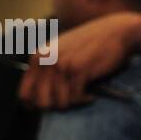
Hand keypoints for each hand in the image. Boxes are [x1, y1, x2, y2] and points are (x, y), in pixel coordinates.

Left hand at [17, 12, 140, 110]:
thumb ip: (46, 71)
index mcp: (37, 57)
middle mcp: (45, 61)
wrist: (116, 31)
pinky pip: (75, 99)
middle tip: (70, 102)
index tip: (50, 107)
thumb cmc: (89, 45)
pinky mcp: (77, 70)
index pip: (24, 94)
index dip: (35, 106)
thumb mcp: (60, 53)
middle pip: (41, 103)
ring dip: (74, 104)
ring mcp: (60, 65)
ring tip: (83, 96)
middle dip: (56, 108)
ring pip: (59, 103)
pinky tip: (91, 95)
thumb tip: (36, 102)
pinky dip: (84, 101)